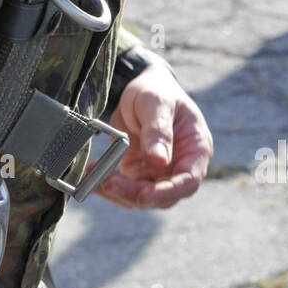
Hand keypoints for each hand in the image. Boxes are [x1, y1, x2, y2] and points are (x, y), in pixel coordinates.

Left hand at [95, 63, 212, 208]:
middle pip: (164, 195)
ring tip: (94, 174)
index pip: (188, 181)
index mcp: (196, 149)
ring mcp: (159, 173)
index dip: (168, 192)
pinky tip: (92, 173)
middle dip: (135, 194)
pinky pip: (125, 188)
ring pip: (142, 197)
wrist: (141, 90)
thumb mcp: (156, 103)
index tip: (144, 195)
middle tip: (109, 182)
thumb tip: (160, 160)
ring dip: (118, 192)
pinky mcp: (139, 173)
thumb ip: (158, 131)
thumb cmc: (157, 91)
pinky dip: (108, 185)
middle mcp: (180, 166)